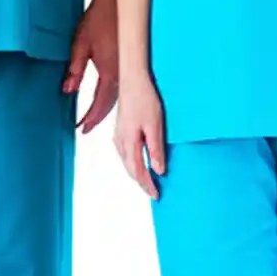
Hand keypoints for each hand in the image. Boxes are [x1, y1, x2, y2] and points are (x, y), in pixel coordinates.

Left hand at [63, 0, 118, 133]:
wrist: (116, 2)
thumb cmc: (98, 19)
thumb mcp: (80, 45)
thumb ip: (75, 69)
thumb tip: (68, 90)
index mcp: (110, 70)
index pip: (101, 102)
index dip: (91, 116)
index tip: (82, 127)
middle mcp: (122, 72)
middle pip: (111, 102)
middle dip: (98, 116)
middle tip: (85, 126)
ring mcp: (127, 67)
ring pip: (117, 95)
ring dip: (105, 108)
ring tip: (93, 116)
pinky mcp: (128, 61)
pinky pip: (121, 85)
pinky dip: (111, 95)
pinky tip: (105, 98)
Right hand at [113, 73, 164, 199]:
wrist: (132, 80)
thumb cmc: (145, 99)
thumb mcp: (155, 125)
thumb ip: (156, 149)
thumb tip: (158, 170)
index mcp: (129, 142)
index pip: (138, 171)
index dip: (147, 185)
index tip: (157, 195)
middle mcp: (120, 141)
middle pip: (130, 169)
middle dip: (141, 182)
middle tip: (154, 192)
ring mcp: (118, 135)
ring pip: (126, 162)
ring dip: (136, 173)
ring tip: (148, 181)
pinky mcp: (120, 130)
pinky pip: (124, 153)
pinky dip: (132, 163)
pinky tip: (138, 161)